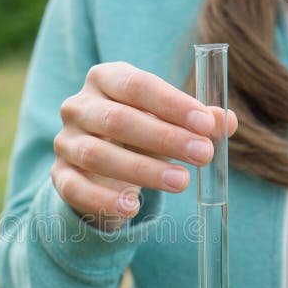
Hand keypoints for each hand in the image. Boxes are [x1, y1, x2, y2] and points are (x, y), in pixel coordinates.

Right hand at [52, 62, 236, 229]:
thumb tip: (227, 121)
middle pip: (118, 120)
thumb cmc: (139, 134)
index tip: (206, 124)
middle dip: (165, 138)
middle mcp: (78, 106)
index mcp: (104, 79)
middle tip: (203, 155)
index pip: (137, 85)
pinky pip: (76, 189)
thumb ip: (197, 120)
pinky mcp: (59, 175)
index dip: (173, 104)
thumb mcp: (168, 122)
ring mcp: (65, 142)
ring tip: (181, 182)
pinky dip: (104, 200)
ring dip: (143, 170)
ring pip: (98, 155)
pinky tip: (132, 208)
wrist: (100, 166)